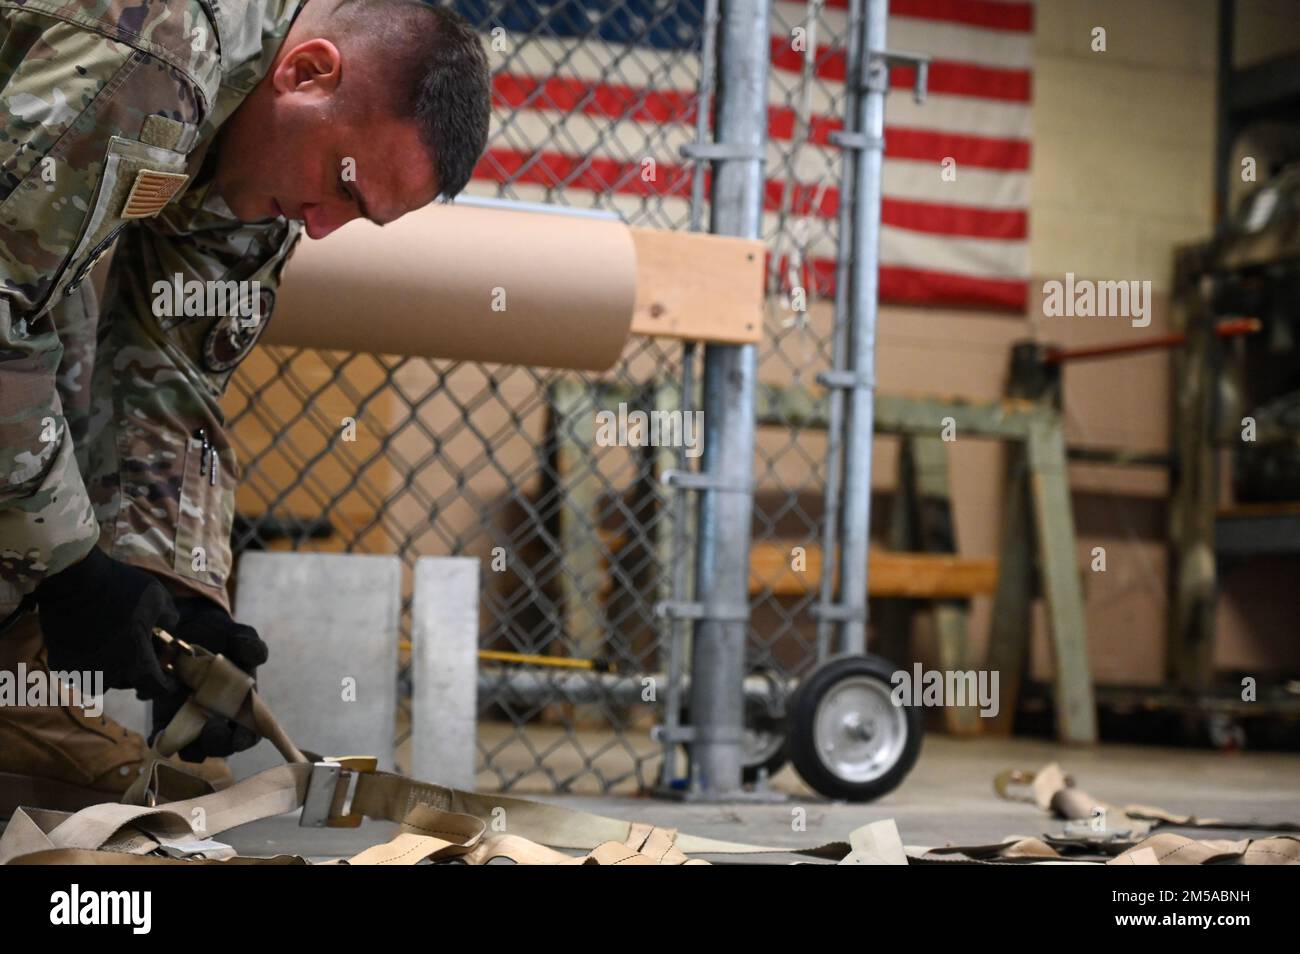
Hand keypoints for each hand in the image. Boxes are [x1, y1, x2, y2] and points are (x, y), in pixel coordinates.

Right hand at [34, 548, 178, 699]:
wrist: (73, 578)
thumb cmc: (121, 586)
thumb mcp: (158, 597)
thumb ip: (169, 618)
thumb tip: (170, 628)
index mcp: (134, 660)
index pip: (155, 687)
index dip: (165, 685)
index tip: (168, 680)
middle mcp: (108, 672)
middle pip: (128, 683)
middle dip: (137, 672)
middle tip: (138, 654)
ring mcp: (81, 670)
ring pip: (102, 682)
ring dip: (111, 671)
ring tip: (114, 652)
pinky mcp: (60, 663)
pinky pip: (79, 672)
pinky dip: (88, 664)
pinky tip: (91, 646)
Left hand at [150, 597, 266, 761]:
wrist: (190, 626)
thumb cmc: (221, 636)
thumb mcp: (237, 635)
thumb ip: (249, 644)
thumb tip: (256, 656)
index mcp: (242, 704)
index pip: (249, 733)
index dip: (245, 739)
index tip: (240, 737)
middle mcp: (218, 717)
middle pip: (220, 746)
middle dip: (217, 743)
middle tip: (211, 728)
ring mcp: (191, 719)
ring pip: (191, 748)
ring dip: (189, 746)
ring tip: (185, 730)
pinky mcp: (165, 716)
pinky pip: (162, 737)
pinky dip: (160, 740)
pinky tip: (160, 733)